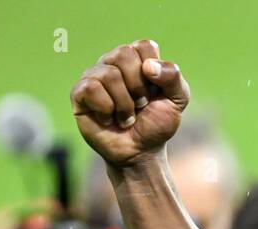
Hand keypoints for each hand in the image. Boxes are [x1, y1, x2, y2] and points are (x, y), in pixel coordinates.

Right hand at [70, 39, 189, 166]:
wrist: (141, 152)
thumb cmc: (157, 124)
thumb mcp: (177, 100)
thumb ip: (173, 77)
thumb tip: (148, 66)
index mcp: (136, 59)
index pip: (143, 46)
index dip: (154, 72)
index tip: (155, 91)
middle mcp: (113, 62)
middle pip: (123, 54)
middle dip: (139, 88)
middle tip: (140, 105)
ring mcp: (94, 76)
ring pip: (109, 74)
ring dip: (125, 104)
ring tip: (127, 116)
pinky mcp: (79, 93)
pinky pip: (91, 88)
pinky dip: (107, 109)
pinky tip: (108, 118)